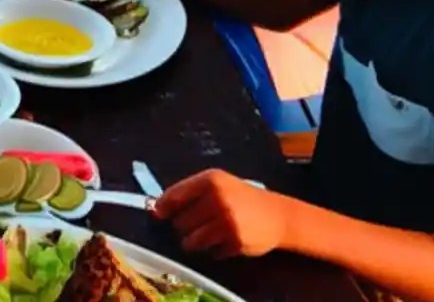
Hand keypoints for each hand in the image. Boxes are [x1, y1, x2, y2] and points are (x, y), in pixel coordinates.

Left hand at [152, 169, 291, 258]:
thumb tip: (156, 208)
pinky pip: (210, 252)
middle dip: (183, 227)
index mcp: (211, 180)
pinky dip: (213, 250)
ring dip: (194, 242)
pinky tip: (224, 241)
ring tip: (206, 235)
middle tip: (197, 224)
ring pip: (191, 240)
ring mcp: (227, 221)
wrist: (278, 215)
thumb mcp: (218, 185)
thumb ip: (189, 193)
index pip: (174, 196)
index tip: (159, 215)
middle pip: (180, 222)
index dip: (163, 208)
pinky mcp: (235, 241)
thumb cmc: (241, 198)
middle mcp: (218, 198)